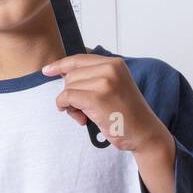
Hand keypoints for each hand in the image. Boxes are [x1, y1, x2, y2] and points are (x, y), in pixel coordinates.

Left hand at [41, 53, 169, 154]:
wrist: (144, 133)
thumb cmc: (126, 114)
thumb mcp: (113, 87)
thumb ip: (93, 78)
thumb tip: (63, 74)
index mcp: (114, 63)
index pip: (79, 59)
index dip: (60, 65)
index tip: (47, 70)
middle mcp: (110, 68)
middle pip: (71, 75)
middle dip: (71, 93)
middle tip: (83, 109)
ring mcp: (104, 82)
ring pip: (68, 87)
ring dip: (70, 104)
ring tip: (86, 115)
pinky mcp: (97, 98)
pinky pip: (67, 97)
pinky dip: (66, 108)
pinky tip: (80, 118)